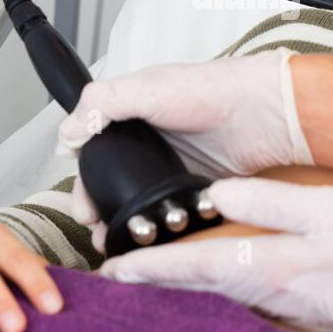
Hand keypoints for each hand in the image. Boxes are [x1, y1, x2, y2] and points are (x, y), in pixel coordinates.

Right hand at [56, 48, 313, 241]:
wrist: (266, 112)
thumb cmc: (212, 90)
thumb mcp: (146, 88)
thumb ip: (101, 104)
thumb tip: (66, 135)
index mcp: (135, 114)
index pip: (97, 150)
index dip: (84, 180)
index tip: (81, 207)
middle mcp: (153, 142)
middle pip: (115, 183)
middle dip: (101, 210)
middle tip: (96, 231)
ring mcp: (175, 167)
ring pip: (140, 202)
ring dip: (127, 224)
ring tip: (119, 244)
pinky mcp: (199, 187)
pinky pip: (170, 211)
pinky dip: (159, 227)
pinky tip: (154, 243)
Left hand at [96, 177, 332, 331]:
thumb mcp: (326, 209)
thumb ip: (268, 201)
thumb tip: (218, 194)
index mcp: (267, 265)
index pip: (191, 267)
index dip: (147, 267)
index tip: (112, 267)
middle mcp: (267, 292)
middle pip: (196, 286)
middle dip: (155, 279)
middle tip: (118, 273)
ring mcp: (285, 305)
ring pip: (218, 293)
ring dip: (184, 282)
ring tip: (155, 270)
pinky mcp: (302, 308)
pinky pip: (245, 296)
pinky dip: (219, 286)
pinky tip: (217, 276)